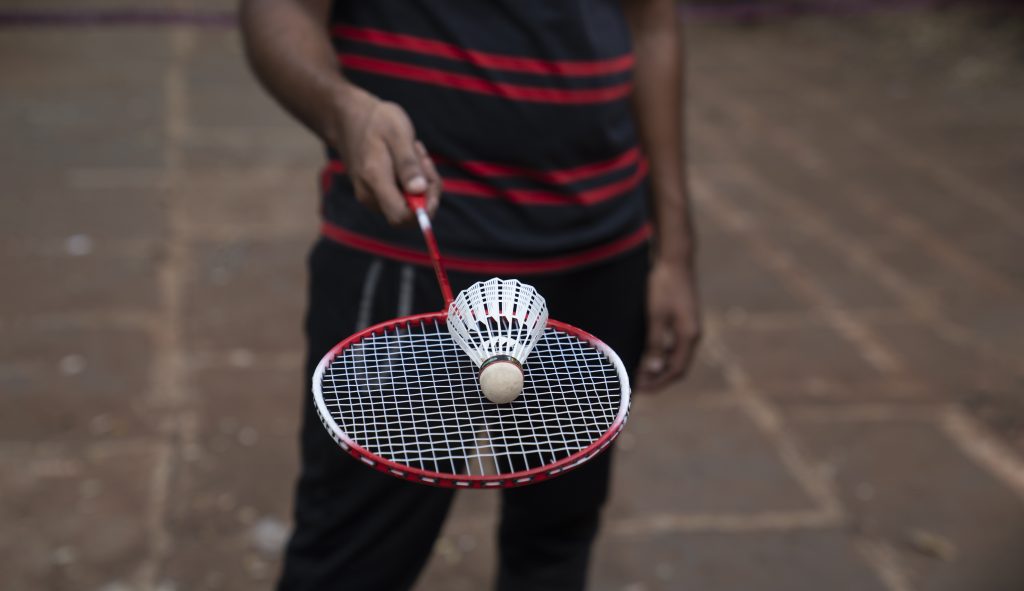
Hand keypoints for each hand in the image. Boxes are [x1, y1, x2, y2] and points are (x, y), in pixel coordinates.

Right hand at [327, 88, 441, 224]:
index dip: (424, 210)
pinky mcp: (376, 195)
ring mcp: (372, 197)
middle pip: (410, 213)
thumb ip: (407, 164)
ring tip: (413, 152)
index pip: (401, 216)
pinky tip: (406, 158)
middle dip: (426, 190)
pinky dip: (412, 181)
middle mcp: (370, 196)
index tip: (431, 184)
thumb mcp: (397, 133)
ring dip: (421, 182)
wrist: (348, 119)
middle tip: (422, 158)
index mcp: (375, 180)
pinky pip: (402, 196)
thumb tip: (419, 190)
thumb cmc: (376, 121)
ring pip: (408, 204)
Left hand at [637, 259, 700, 391]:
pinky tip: (647, 354)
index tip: (640, 389)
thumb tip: (654, 370)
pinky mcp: (683, 319)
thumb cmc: (664, 286)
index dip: (658, 383)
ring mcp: (689, 327)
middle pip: (678, 366)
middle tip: (638, 386)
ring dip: (659, 367)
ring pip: (676, 356)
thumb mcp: (656, 316)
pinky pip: (674, 345)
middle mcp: (693, 334)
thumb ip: (656, 344)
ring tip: (639, 373)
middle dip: (659, 379)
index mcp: (689, 336)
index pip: (676, 370)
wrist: (674, 259)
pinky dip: (661, 354)